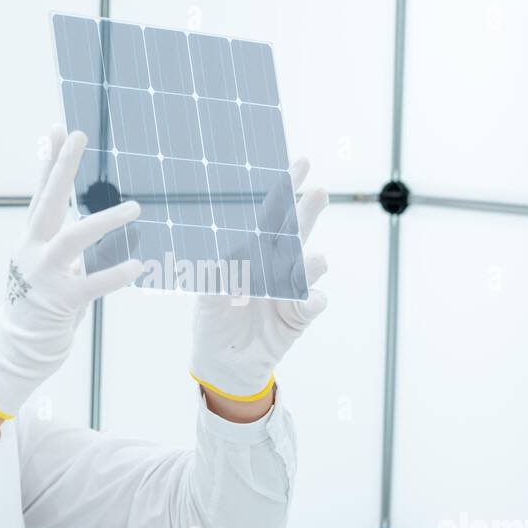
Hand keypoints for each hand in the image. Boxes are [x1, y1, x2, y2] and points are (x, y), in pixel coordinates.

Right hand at [0, 126, 142, 418]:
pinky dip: (115, 274)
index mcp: (32, 237)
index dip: (50, 160)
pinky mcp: (61, 300)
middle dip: (62, 167)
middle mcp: (33, 249)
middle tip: (78, 135)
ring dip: (105, 222)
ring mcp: (45, 274)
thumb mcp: (44, 257)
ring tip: (136, 208)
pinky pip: (92, 284)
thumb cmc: (41, 296)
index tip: (59, 129)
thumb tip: (72, 204)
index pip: (42, 191)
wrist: (21, 342)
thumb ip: (58, 232)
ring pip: (73, 239)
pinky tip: (138, 265)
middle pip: (48, 200)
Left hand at [189, 156, 329, 400]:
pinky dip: (314, 299)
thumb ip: (219, 276)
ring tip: (314, 261)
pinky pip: (313, 304)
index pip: (271, 217)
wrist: (224, 364)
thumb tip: (231, 254)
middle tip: (320, 192)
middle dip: (307, 212)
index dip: (285, 189)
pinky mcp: (299, 316)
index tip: (303, 163)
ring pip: (306, 269)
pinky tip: (311, 298)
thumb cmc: (213, 323)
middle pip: (295, 234)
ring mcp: (290, 290)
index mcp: (253, 254)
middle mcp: (276, 267)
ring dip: (310, 263)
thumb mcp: (208, 298)